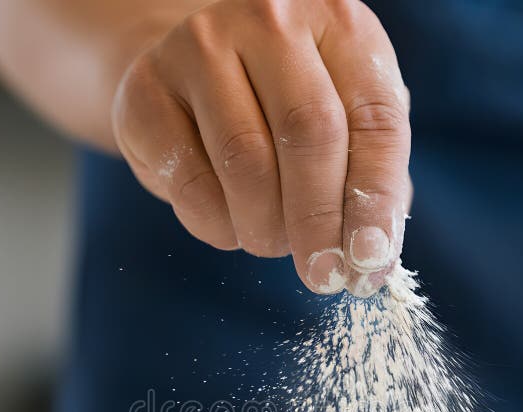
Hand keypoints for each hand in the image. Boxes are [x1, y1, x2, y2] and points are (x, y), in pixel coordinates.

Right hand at [112, 0, 410, 296]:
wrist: (188, 80)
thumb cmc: (279, 110)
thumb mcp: (340, 126)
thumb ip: (368, 180)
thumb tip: (372, 257)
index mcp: (339, 21)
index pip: (376, 119)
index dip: (376, 202)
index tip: (370, 262)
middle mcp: (270, 16)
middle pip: (309, 134)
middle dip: (319, 223)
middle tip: (321, 275)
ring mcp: (200, 45)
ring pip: (247, 162)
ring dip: (265, 228)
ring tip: (270, 241)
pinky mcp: (146, 91)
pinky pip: (190, 182)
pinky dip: (217, 226)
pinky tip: (228, 224)